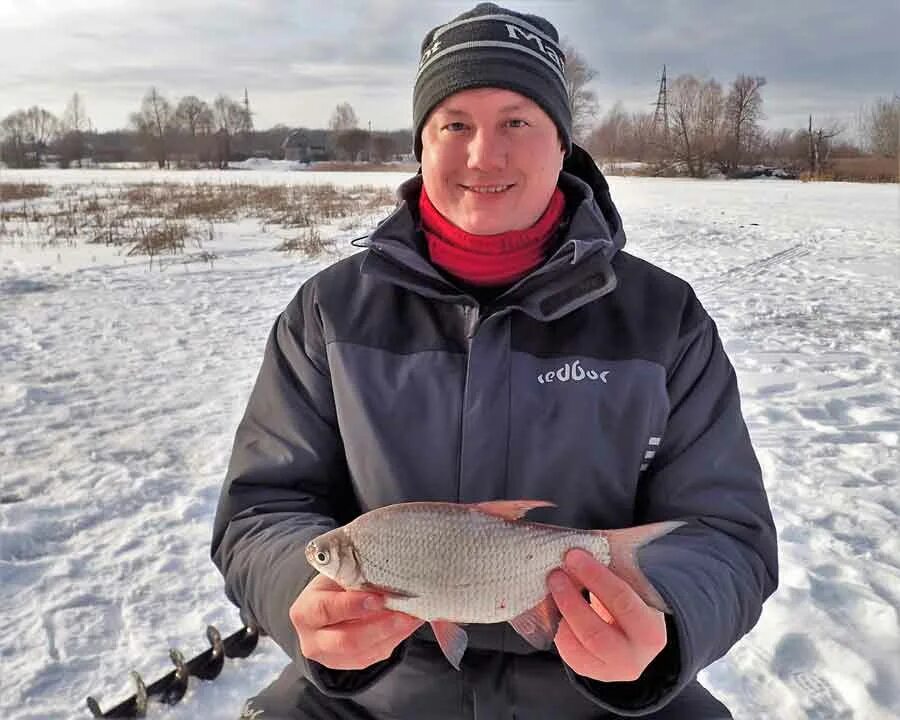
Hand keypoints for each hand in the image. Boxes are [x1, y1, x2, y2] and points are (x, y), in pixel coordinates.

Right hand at [291, 573, 423, 669]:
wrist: (324, 608)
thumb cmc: (332, 586)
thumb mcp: (336, 576)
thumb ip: (354, 578)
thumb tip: (386, 577)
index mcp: (305, 611)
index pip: (326, 610)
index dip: (352, 605)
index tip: (379, 598)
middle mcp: (313, 640)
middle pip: (346, 641)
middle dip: (379, 627)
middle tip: (404, 614)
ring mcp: (330, 657)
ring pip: (364, 653)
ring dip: (392, 635)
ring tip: (412, 618)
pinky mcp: (349, 664)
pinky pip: (374, 656)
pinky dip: (394, 640)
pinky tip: (408, 625)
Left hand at [547, 549, 666, 681]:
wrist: (635, 636)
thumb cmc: (631, 601)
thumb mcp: (630, 587)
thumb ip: (608, 574)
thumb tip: (573, 558)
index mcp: (650, 631)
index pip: (622, 601)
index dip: (595, 577)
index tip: (574, 556)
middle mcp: (633, 657)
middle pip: (595, 632)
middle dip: (570, 601)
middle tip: (555, 575)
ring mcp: (610, 670)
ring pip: (576, 646)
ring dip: (559, 614)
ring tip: (550, 588)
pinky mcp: (590, 672)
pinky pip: (568, 653)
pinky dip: (556, 628)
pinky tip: (551, 607)